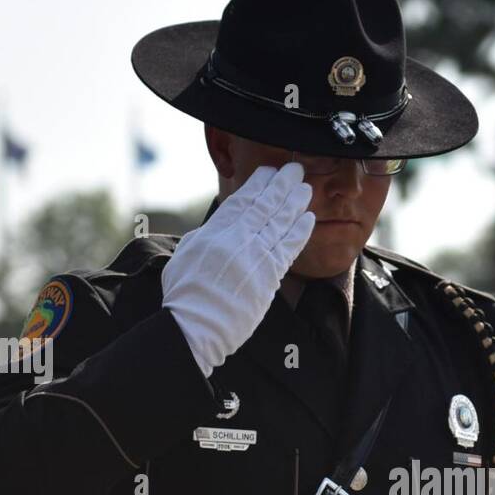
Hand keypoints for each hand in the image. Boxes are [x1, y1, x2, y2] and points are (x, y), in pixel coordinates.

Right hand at [162, 161, 314, 376]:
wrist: (196, 324)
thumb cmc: (186, 296)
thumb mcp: (186, 256)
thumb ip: (206, 237)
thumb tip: (218, 226)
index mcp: (214, 232)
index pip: (240, 201)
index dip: (258, 184)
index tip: (269, 172)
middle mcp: (235, 239)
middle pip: (263, 206)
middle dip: (281, 186)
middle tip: (294, 170)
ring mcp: (254, 256)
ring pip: (279, 223)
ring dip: (294, 203)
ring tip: (305, 189)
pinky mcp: (269, 275)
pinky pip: (288, 248)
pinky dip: (299, 231)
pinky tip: (308, 218)